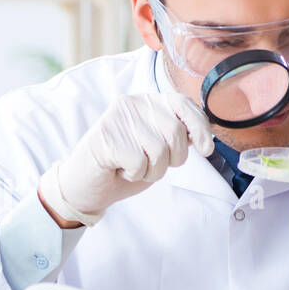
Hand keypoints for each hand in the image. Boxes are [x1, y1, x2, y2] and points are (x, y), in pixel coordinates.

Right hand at [39, 92, 213, 225]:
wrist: (84, 187)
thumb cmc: (123, 168)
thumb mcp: (157, 149)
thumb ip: (177, 137)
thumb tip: (203, 137)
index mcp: (147, 102)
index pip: (184, 104)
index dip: (200, 128)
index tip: (204, 149)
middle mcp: (133, 103)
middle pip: (175, 133)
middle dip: (172, 160)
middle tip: (151, 165)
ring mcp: (117, 118)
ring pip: (159, 152)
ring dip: (151, 171)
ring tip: (132, 167)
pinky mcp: (106, 138)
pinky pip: (140, 163)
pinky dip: (134, 174)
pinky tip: (119, 169)